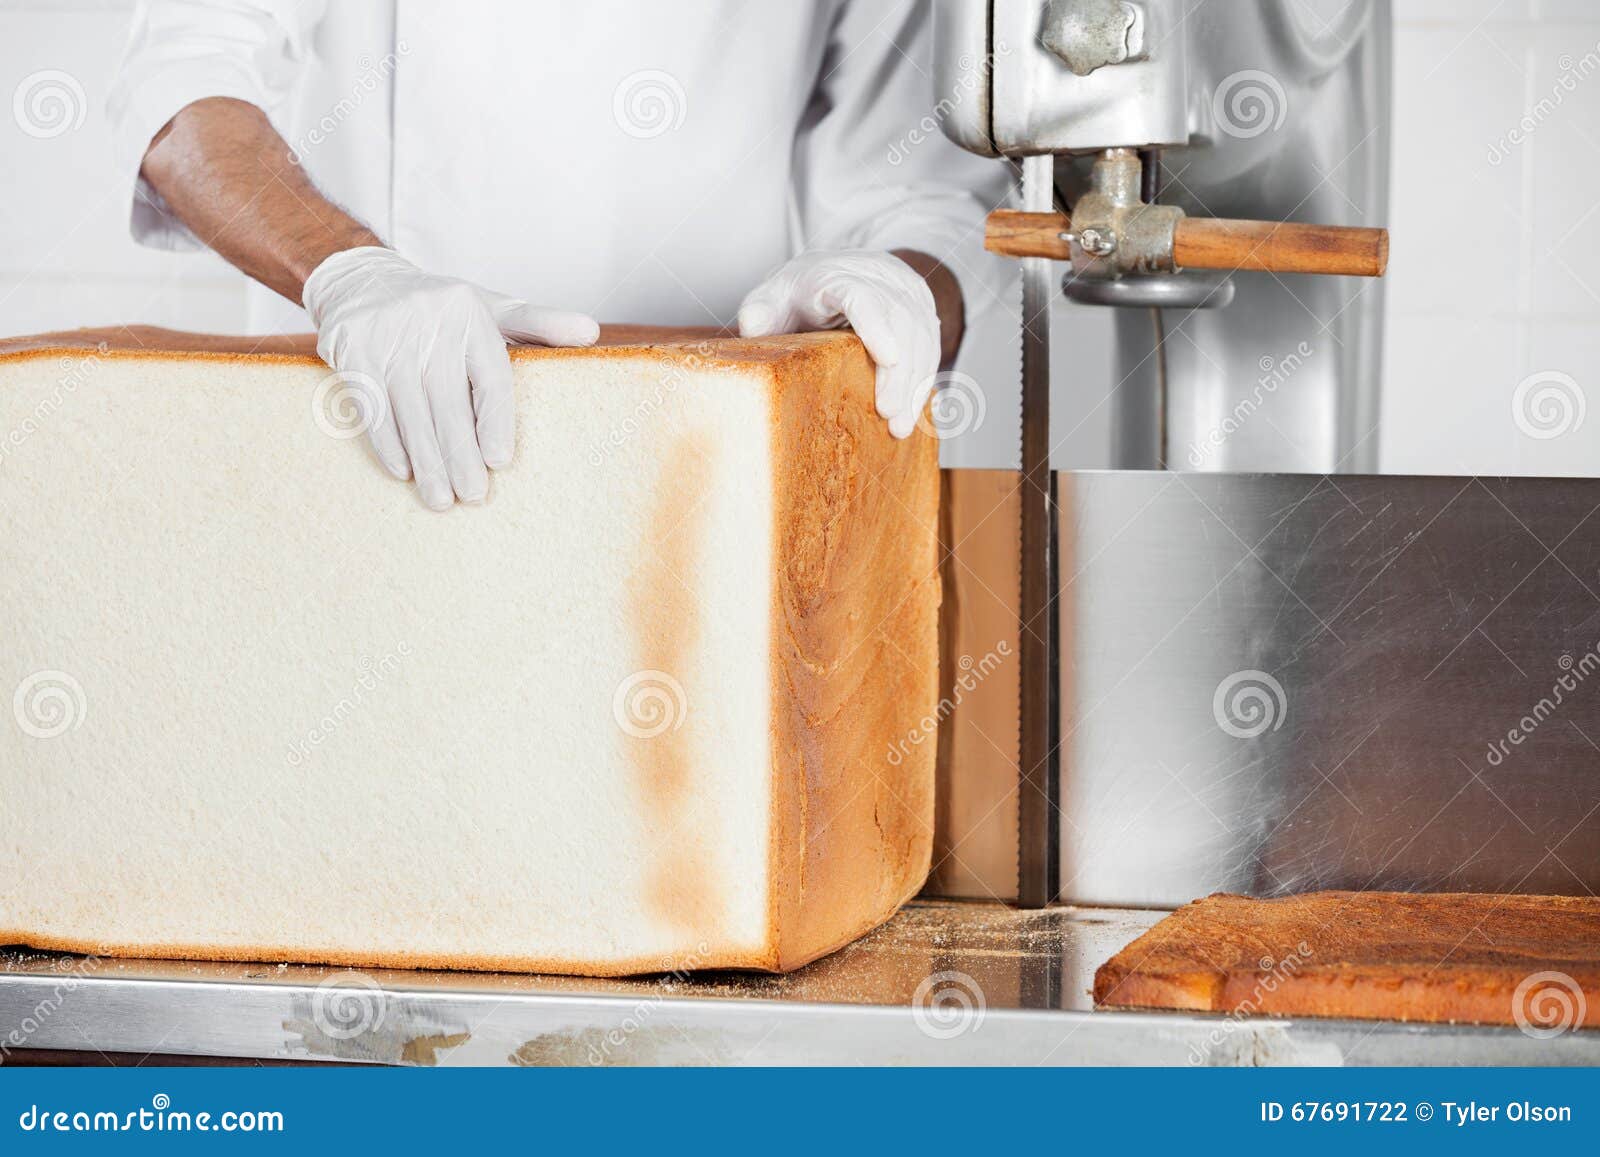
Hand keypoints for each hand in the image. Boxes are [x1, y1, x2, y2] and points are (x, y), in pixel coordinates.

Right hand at [302, 246, 598, 508]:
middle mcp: (429, 322)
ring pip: (410, 410)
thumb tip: (591, 333)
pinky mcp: (351, 349)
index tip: (499, 462)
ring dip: (426, 460)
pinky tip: (404, 472)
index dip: (495, 421)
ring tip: (440, 500)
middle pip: (449, 401)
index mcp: (470, 314)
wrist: (362, 279)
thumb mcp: (492, 307)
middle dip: (460, 454)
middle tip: (473, 497)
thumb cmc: (441, 309)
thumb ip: (539, 323)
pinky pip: (371, 406)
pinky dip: (389, 443)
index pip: (489, 375)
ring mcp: (386, 335)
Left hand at [737, 250, 940, 438]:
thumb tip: (755, 329)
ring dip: (914, 382)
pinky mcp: (920, 307)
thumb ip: (758, 313)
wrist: (832, 273)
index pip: (861, 294)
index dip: (876, 324)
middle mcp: (875, 275)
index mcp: (834, 273)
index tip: (888, 358)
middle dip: (898, 371)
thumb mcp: (768, 300)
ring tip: (900, 426)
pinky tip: (912, 412)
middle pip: (899, 318)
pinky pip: (931, 343)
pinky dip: (922, 379)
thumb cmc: (795, 296)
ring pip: (922, 332)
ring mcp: (903, 289)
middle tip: (888, 413)